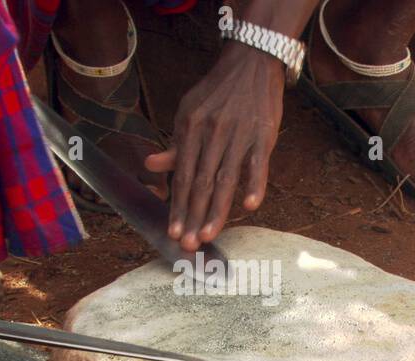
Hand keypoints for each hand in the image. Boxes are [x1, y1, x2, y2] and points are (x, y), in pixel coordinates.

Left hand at [146, 42, 284, 251]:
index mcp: (191, 129)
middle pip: (201, 183)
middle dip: (193, 216)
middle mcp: (212, 134)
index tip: (173, 232)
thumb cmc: (217, 92)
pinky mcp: (263, 136)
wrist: (251, 62)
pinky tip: (249, 206)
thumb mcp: (189, 111)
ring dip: (217, 210)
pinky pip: (258, 164)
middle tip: (188, 244)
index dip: (177, 206)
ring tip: (209, 235)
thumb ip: (175, 143)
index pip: (182, 176)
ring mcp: (238, 135)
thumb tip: (151, 165)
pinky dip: (255, 184)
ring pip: (226, 180)